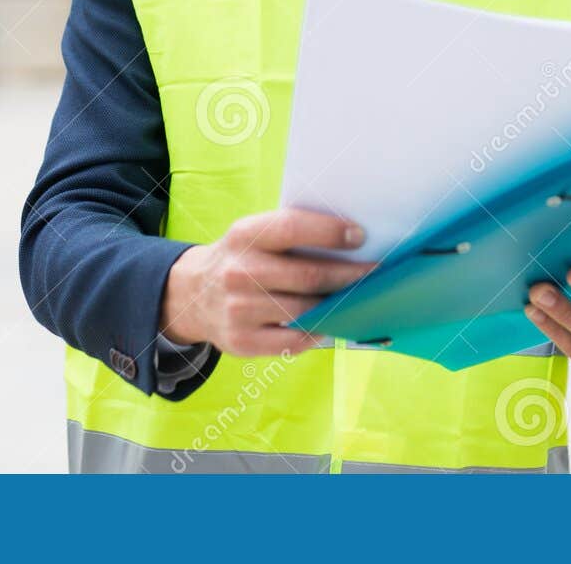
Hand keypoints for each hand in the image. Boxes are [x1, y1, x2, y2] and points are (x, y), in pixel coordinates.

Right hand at [160, 208, 373, 356]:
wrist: (192, 294)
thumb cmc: (243, 258)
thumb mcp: (254, 234)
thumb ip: (291, 234)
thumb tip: (352, 242)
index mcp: (244, 235)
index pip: (291, 228)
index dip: (329, 232)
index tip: (360, 236)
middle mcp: (238, 272)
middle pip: (307, 276)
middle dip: (350, 276)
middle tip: (378, 274)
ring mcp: (238, 310)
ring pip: (304, 311)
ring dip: (338, 306)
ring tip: (362, 299)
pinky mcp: (241, 342)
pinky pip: (293, 341)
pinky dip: (318, 333)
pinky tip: (333, 324)